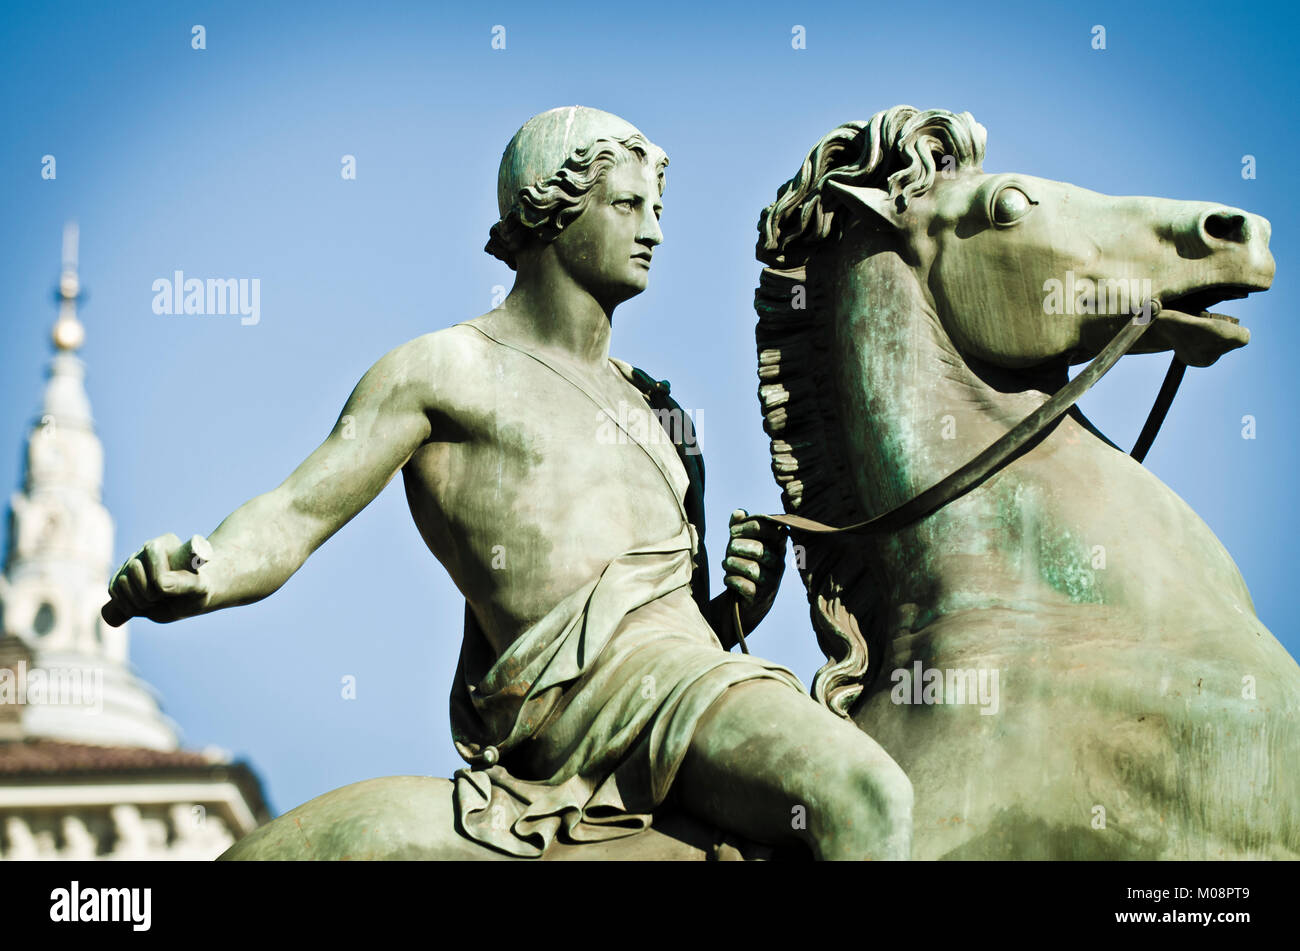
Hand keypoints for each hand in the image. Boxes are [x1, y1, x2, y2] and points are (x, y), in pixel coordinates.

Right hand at [101, 534, 213, 626]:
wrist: (188, 601)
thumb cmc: (197, 591)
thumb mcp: (199, 588)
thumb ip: (185, 583)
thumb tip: (160, 583)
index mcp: (166, 542)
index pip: (152, 550)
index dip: (155, 574)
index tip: (166, 591)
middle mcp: (146, 550)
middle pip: (134, 568)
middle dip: (147, 591)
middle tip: (162, 598)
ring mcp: (132, 564)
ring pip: (122, 580)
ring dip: (137, 600)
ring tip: (154, 602)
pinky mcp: (122, 579)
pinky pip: (113, 589)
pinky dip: (125, 603)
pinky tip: (140, 607)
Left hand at [722, 508, 785, 632]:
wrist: (747, 600)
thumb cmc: (744, 564)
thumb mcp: (740, 543)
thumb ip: (739, 527)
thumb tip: (739, 512)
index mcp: (777, 546)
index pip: (772, 529)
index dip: (750, 526)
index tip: (733, 531)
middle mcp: (778, 564)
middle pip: (759, 549)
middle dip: (737, 547)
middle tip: (728, 549)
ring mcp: (772, 582)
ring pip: (751, 568)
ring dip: (733, 563)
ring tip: (726, 563)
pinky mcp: (760, 597)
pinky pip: (744, 585)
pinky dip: (731, 579)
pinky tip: (727, 578)